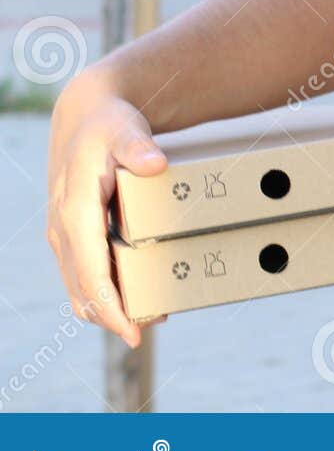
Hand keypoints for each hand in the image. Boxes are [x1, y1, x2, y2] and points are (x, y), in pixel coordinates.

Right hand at [46, 76, 169, 346]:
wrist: (86, 118)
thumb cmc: (109, 125)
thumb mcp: (125, 129)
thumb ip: (138, 146)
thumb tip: (154, 163)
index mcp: (75, 209)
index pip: (91, 271)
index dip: (111, 306)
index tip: (133, 332)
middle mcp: (64, 228)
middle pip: (84, 288)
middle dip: (115, 315)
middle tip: (153, 326)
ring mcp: (64, 234)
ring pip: (79, 287)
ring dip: (108, 307)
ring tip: (149, 316)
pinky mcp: (71, 236)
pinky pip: (83, 275)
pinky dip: (102, 292)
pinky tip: (131, 296)